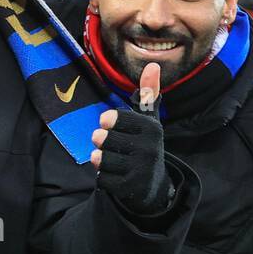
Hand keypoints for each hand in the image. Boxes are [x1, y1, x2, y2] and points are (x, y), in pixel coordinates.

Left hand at [90, 63, 171, 215]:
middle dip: (101, 142)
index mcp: (152, 129)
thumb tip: (153, 65)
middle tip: (108, 143)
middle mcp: (150, 149)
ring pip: (100, 159)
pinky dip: (102, 176)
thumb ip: (147, 95)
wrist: (153, 185)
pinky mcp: (130, 188)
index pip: (112, 118)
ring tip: (111, 158)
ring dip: (100, 159)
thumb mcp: (148, 120)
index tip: (106, 122)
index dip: (106, 121)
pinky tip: (115, 174)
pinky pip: (100, 178)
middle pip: (102, 139)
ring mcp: (141, 171)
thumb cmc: (144, 145)